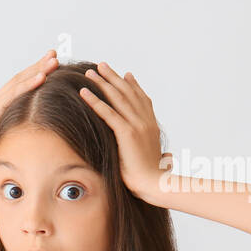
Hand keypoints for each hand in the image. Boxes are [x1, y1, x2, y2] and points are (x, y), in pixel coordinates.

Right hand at [0, 49, 59, 172]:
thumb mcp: (7, 139)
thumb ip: (19, 132)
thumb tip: (38, 139)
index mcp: (0, 105)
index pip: (20, 85)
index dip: (36, 73)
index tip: (51, 64)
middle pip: (21, 78)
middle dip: (39, 65)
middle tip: (54, 54)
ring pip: (19, 82)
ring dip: (38, 70)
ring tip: (54, 61)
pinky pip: (15, 94)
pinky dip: (29, 85)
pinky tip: (42, 77)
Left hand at [78, 62, 172, 203]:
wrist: (155, 184)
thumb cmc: (152, 177)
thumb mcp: (153, 159)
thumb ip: (155, 152)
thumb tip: (165, 156)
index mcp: (151, 125)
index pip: (141, 99)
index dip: (132, 85)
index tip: (125, 74)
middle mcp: (145, 121)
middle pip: (128, 92)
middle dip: (113, 77)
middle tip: (101, 65)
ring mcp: (137, 125)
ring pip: (117, 98)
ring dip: (102, 83)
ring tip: (90, 72)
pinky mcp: (127, 133)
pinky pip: (108, 113)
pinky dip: (95, 101)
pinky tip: (84, 92)